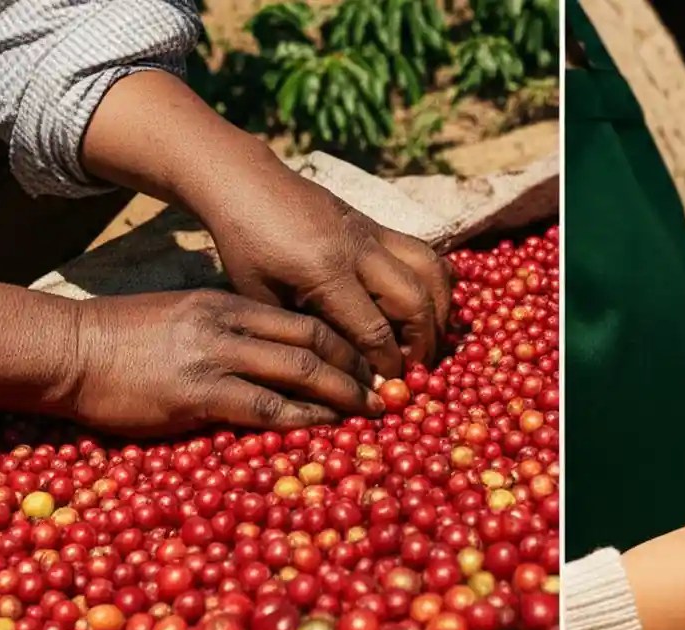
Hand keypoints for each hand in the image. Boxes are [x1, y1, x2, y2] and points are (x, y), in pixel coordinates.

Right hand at [66, 289, 386, 434]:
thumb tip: (269, 358)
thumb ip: (228, 333)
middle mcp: (228, 324)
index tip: (371, 364)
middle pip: (314, 339)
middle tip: (386, 391)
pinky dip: (303, 419)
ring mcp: (213, 357)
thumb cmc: (122, 340)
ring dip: (343, 394)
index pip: (304, 318)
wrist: (68, 350)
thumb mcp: (183, 317)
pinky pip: (264, 408)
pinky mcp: (196, 394)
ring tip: (369, 412)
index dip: (346, 342)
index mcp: (227, 304)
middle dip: (358, 367)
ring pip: (299, 371)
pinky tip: (324, 428)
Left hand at [81, 71, 451, 379]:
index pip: (374, 330)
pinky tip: (428, 307)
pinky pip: (426, 254)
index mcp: (324, 272)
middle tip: (413, 370)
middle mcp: (360, 250)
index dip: (387, 366)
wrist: (247, 184)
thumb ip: (305, 332)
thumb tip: (339, 377)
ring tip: (428, 341)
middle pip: (415, 302)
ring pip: (432, 272)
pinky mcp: (379, 225)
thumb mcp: (261, 298)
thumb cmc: (245, 247)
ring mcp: (374, 233)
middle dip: (422, 344)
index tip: (386, 390)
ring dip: (439, 312)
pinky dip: (436, 283)